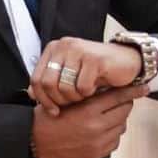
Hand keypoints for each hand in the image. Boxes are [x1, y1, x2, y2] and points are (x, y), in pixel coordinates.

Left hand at [28, 37, 145, 115]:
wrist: (126, 61)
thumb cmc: (95, 72)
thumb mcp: (69, 75)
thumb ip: (50, 82)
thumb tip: (31, 95)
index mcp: (54, 49)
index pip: (36, 78)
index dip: (42, 99)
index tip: (53, 111)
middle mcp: (63, 46)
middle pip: (47, 83)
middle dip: (58, 100)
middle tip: (71, 104)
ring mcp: (78, 50)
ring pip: (64, 87)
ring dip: (74, 98)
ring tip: (83, 95)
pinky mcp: (94, 59)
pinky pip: (83, 87)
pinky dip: (88, 94)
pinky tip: (94, 89)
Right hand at [31, 84, 148, 157]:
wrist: (34, 142)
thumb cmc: (48, 115)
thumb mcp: (66, 99)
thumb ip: (88, 94)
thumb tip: (109, 87)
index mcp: (88, 111)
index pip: (118, 97)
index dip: (132, 91)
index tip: (145, 87)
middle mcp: (96, 128)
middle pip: (124, 111)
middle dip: (124, 102)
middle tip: (122, 97)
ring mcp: (98, 143)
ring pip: (121, 126)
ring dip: (118, 118)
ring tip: (108, 112)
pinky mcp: (96, 155)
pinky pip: (114, 140)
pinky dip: (112, 132)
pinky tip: (101, 128)